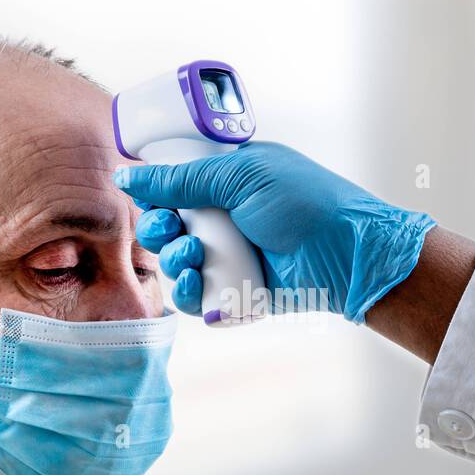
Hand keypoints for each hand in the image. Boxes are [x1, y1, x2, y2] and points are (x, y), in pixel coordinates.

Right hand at [114, 141, 435, 322]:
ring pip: (176, 266)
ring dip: (174, 261)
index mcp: (226, 182)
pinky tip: (199, 285)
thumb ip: (181, 178)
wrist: (348, 254)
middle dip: (158, 231)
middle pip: (165, 228)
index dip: (154, 196)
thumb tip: (125, 175)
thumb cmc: (306, 203)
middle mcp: (224, 219)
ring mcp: (230, 257)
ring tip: (195, 257)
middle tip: (172, 231)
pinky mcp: (237, 292)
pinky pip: (197, 298)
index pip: (171, 188)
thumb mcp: (241, 176)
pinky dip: (190, 295)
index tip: (150, 200)